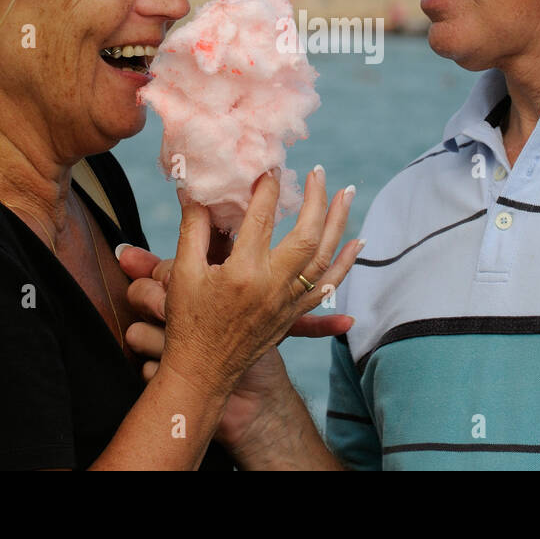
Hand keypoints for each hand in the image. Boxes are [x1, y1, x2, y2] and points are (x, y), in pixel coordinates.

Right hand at [153, 166, 359, 398]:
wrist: (203, 373)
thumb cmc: (188, 322)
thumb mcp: (182, 273)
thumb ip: (194, 229)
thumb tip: (196, 189)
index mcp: (243, 272)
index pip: (262, 219)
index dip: (267, 188)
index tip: (271, 165)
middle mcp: (272, 286)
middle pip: (306, 235)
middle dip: (316, 200)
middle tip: (318, 172)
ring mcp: (288, 302)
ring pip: (325, 258)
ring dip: (339, 223)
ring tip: (347, 193)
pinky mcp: (294, 314)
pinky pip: (329, 286)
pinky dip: (346, 263)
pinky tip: (357, 242)